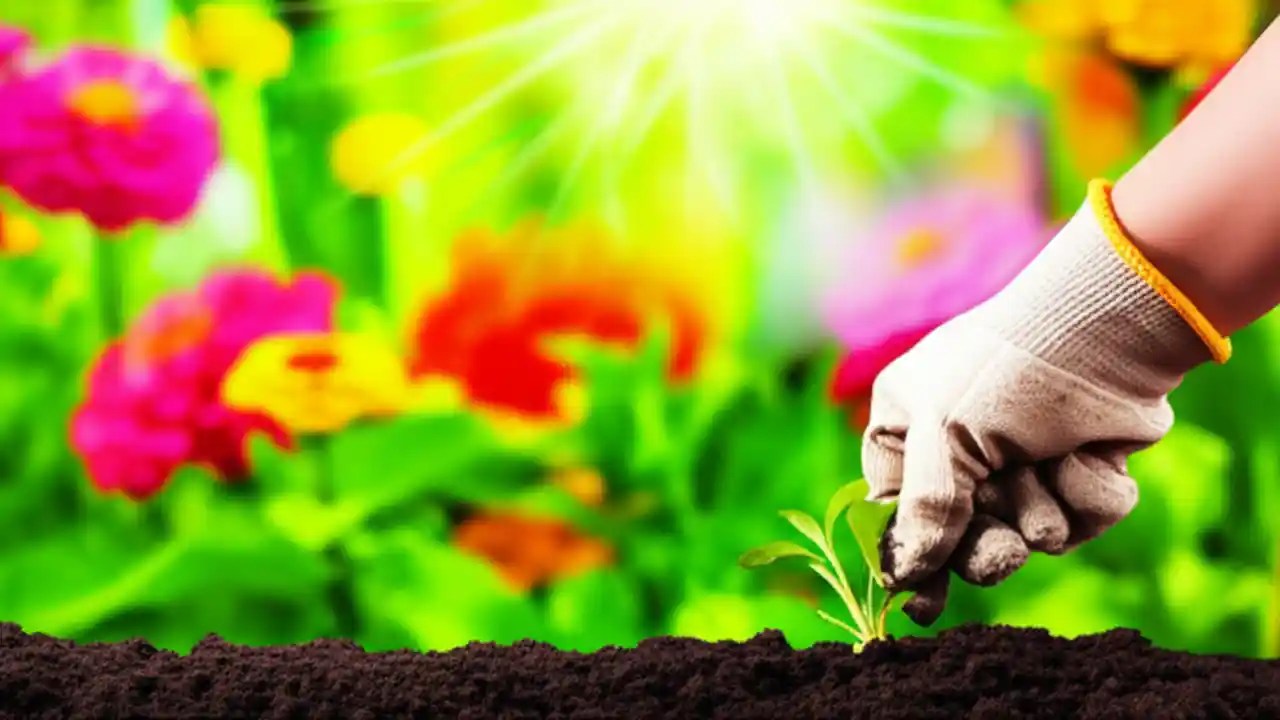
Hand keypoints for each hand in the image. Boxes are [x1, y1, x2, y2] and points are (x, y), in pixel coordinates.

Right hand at [862, 180, 1230, 624]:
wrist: (1103, 331)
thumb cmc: (1003, 370)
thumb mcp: (944, 433)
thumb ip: (925, 508)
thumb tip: (904, 576)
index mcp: (911, 426)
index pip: (897, 511)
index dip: (910, 559)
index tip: (923, 605)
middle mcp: (964, 449)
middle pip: (963, 539)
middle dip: (987, 548)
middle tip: (1006, 549)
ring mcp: (1025, 462)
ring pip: (1027, 535)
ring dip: (1039, 509)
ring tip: (1045, 468)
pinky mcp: (1081, 472)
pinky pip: (1082, 520)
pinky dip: (1087, 494)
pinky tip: (1087, 456)